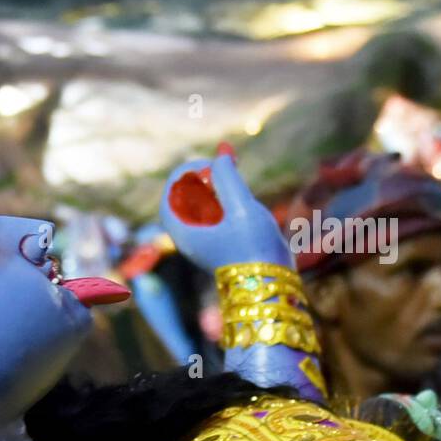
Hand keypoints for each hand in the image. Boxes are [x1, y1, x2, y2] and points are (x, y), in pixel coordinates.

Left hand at [160, 145, 291, 271]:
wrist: (270, 283)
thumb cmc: (252, 246)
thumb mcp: (240, 206)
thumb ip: (227, 178)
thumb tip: (219, 157)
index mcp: (183, 231)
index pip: (170, 194)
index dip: (185, 174)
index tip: (207, 164)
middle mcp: (190, 237)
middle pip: (184, 197)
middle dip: (202, 177)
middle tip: (224, 164)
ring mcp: (205, 241)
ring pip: (201, 204)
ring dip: (215, 185)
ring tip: (234, 172)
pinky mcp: (221, 242)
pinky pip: (215, 214)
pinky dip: (225, 198)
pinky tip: (241, 193)